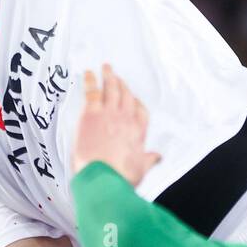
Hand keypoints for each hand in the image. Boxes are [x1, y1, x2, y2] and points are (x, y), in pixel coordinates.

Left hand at [72, 64, 161, 185]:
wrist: (104, 178)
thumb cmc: (122, 177)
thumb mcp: (141, 169)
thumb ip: (149, 160)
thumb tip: (158, 157)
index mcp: (138, 132)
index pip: (141, 111)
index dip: (137, 103)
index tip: (133, 99)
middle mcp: (126, 119)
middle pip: (127, 96)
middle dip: (122, 85)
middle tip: (118, 77)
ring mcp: (109, 114)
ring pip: (111, 89)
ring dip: (109, 77)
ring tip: (106, 68)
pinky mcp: (91, 114)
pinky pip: (92, 91)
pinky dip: (90, 80)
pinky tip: (88, 73)